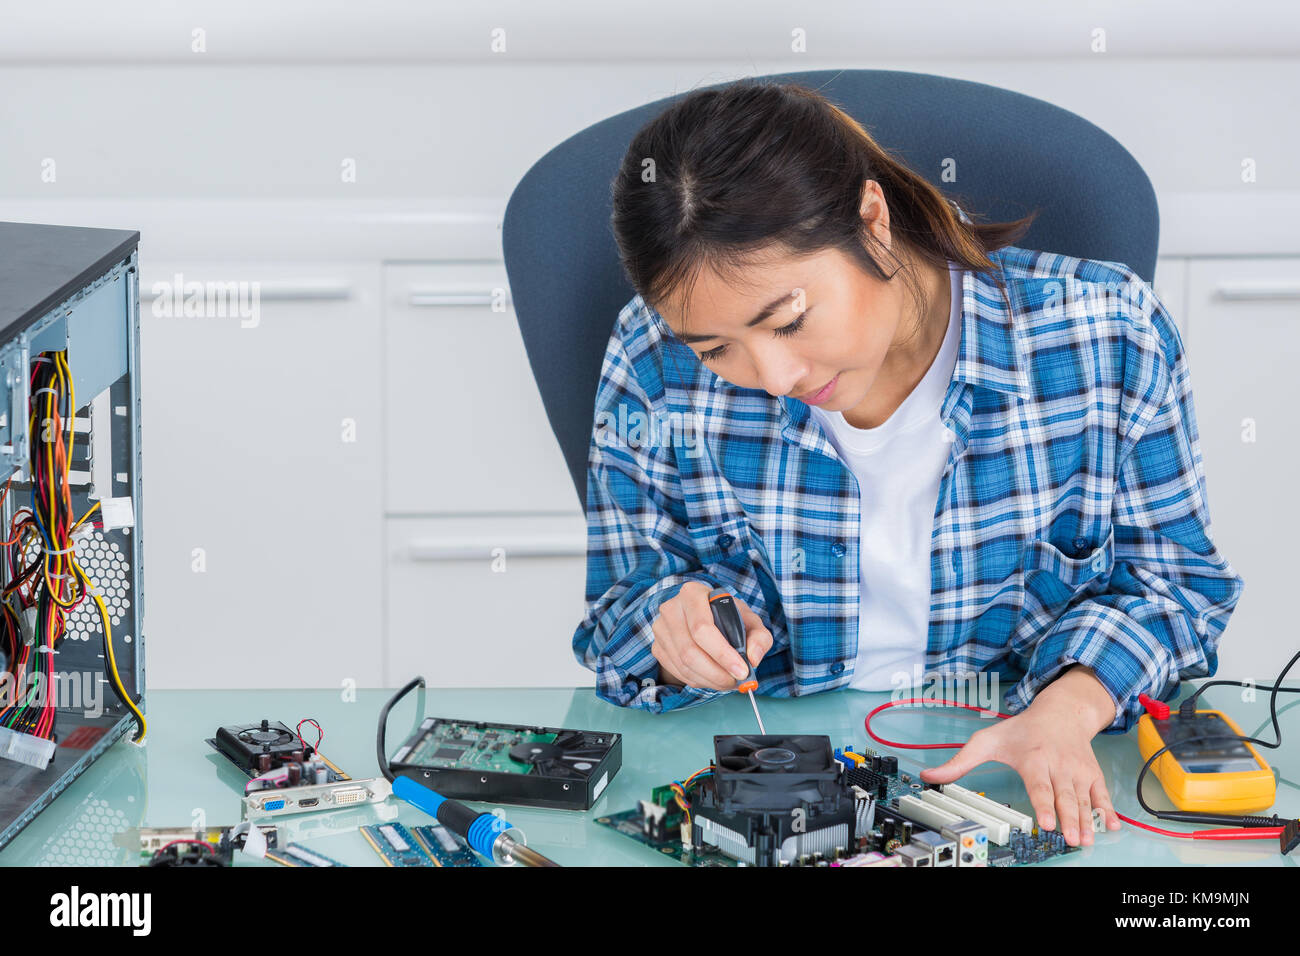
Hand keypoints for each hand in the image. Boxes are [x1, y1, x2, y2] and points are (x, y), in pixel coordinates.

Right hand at [651, 581, 772, 689]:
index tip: (742, 670)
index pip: (702, 628)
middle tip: (736, 682)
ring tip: (727, 681)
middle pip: (690, 650)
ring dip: (709, 680)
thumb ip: (759, 637)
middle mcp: (671, 608)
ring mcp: (660, 628)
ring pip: (683, 664)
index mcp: (693, 593)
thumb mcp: (750, 621)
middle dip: (716, 672)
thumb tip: (753, 658)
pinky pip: (677, 671)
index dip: (722, 653)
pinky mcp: (657, 646)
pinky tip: (712, 678)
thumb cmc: (728, 617)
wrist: (703, 617)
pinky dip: (698, 681)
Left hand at [918, 665, 1124, 846]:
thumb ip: (959, 762)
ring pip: (1083, 799)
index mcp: (1033, 757)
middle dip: (1069, 819)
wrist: (1061, 712)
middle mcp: (1058, 764)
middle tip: (1071, 839)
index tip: (1047, 823)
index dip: (1044, 804)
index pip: (1039, 785)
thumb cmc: (1022, 730)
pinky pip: (1101, 794)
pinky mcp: (1092, 774)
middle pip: (1064, 796)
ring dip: (1087, 821)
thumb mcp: (987, 740)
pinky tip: (1112, 827)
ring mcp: (1077, 770)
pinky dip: (1107, 810)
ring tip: (1086, 840)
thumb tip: (929, 776)